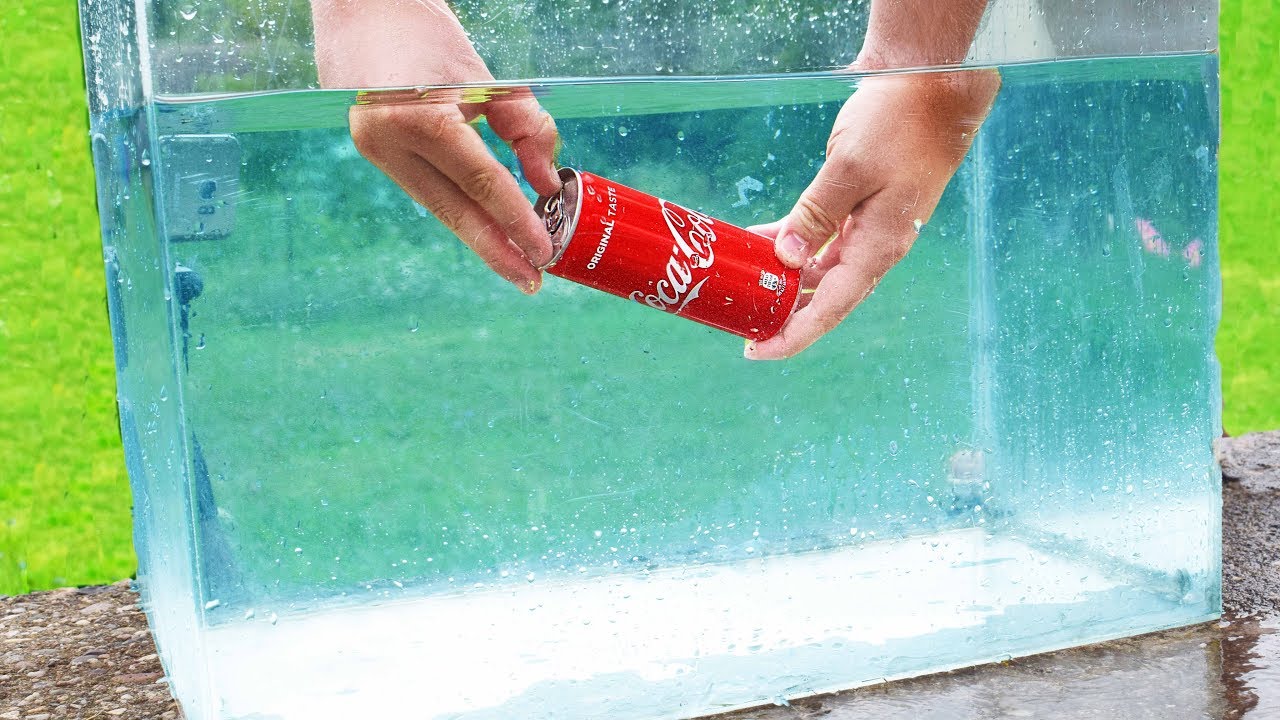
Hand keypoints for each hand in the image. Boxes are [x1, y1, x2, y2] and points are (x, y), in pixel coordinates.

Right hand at [311, 0, 561, 293]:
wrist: (364, 10)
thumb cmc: (429, 36)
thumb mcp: (487, 78)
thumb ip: (525, 129)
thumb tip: (546, 183)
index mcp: (420, 117)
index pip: (481, 182)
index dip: (516, 220)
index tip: (544, 249)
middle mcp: (389, 141)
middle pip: (454, 210)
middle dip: (497, 249)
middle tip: (532, 281)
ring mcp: (374, 150)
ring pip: (439, 206)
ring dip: (479, 235)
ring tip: (515, 263)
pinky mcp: (373, 152)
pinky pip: (425, 189)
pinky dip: (458, 209)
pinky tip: (485, 228)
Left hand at [745, 69, 999, 358]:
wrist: (933, 86)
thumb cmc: (899, 123)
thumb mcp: (849, 168)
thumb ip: (815, 214)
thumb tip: (785, 257)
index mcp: (879, 246)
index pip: (830, 308)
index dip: (793, 335)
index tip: (757, 351)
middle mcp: (875, 246)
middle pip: (824, 297)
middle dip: (784, 315)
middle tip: (741, 326)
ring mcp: (869, 228)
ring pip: (820, 270)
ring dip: (784, 281)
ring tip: (743, 287)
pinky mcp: (860, 207)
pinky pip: (822, 240)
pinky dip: (791, 244)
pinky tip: (759, 244)